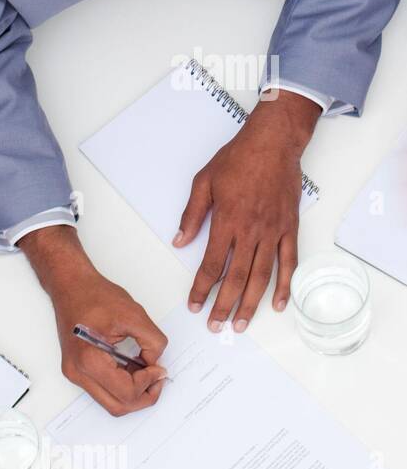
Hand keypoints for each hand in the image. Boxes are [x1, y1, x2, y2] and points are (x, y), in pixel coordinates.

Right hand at [20, 226, 167, 416]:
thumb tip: (157, 362)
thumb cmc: (94, 295)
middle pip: (118, 406)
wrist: (70, 286)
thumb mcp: (134, 315)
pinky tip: (133, 369)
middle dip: (143, 396)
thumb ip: (153, 342)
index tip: (158, 367)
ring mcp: (75, 373)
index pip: (126, 392)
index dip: (149, 383)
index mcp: (89, 360)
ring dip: (133, 393)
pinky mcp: (78, 369)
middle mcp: (77, 372)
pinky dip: (123, 386)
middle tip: (158, 378)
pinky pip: (104, 390)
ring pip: (111, 402)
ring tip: (146, 372)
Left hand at [175, 89, 318, 331]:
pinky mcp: (289, 228)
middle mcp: (251, 231)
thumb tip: (180, 241)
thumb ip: (192, 215)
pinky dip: (285, 285)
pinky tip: (279, 304)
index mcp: (226, 221)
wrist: (274, 142)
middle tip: (215, 326)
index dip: (201, 289)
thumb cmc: (237, 159)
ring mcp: (273, 232)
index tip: (194, 305)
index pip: (210, 265)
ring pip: (262, 276)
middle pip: (236, 278)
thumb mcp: (203, 182)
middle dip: (223, 306)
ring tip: (240, 324)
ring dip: (250, 304)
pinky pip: (289, 262)